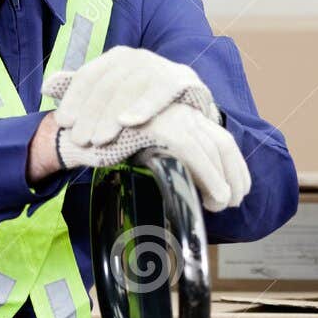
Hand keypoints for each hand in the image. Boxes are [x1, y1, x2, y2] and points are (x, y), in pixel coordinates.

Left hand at [45, 46, 217, 146]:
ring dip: (111, 115)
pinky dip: (143, 107)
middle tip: (80, 139)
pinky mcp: (182, 79)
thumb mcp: (111, 101)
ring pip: (129, 88)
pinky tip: (128, 123)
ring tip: (99, 139)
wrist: (191, 115)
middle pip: (107, 84)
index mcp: (118, 58)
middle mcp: (138, 57)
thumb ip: (83, 93)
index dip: (74, 98)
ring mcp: (160, 66)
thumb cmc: (143, 109)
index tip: (63, 123)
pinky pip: (159, 92)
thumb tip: (46, 86)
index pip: (89, 75)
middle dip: (90, 113)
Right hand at [54, 102, 250, 212]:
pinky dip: (207, 178)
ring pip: (211, 150)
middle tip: (234, 202)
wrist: (78, 135)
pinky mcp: (158, 126)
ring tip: (221, 205)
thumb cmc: (115, 146)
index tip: (240, 192)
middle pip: (223, 144)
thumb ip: (175, 162)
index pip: (221, 140)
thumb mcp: (152, 153)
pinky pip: (191, 152)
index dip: (235, 168)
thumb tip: (199, 191)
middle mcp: (182, 113)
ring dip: (222, 181)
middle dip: (234, 176)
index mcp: (184, 117)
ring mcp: (171, 117)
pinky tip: (212, 199)